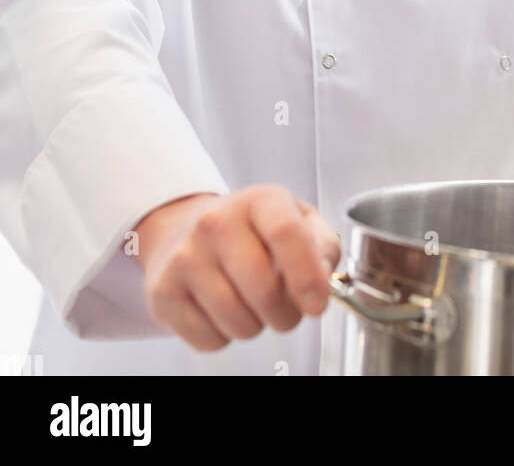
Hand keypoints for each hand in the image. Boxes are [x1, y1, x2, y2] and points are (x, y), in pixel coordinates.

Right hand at [133, 185, 340, 351]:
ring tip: (249, 303)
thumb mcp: (297, 222)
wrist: (186, 231)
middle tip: (283, 308)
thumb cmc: (251, 232)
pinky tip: (220, 310)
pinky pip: (209, 340)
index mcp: (258, 200)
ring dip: (254, 326)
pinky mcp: (163, 291)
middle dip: (285, 314)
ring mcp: (185, 256)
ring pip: (238, 322)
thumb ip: (322, 248)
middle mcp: (216, 221)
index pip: (285, 233)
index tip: (317, 305)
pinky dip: (223, 337)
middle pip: (265, 291)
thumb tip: (322, 281)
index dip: (307, 276)